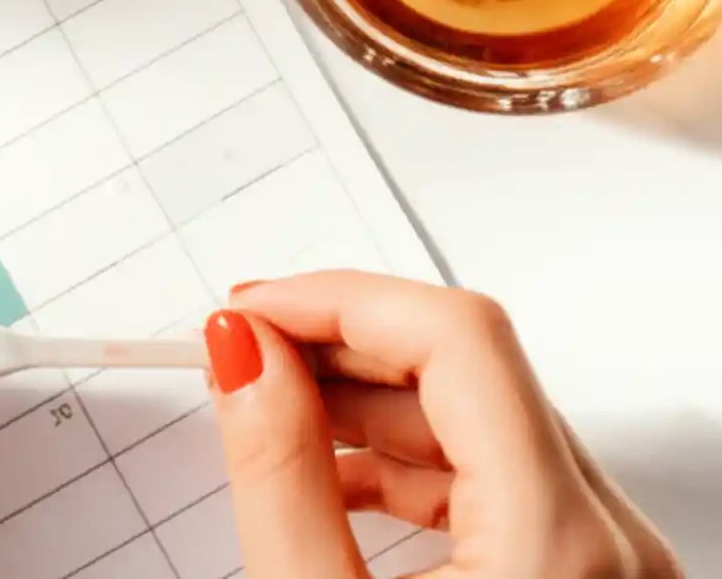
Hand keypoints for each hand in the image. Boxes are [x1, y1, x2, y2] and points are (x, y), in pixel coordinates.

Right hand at [205, 270, 680, 578]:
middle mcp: (608, 541)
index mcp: (561, 544)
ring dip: (365, 396)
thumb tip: (245, 360)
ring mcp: (605, 557)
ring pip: (479, 415)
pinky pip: (491, 473)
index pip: (457, 340)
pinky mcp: (580, 572)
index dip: (340, 300)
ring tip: (272, 404)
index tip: (254, 307)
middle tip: (244, 345)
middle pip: (470, 366)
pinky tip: (331, 469)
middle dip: (340, 339)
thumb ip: (281, 480)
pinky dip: (403, 455)